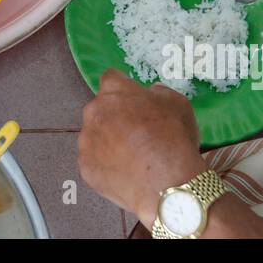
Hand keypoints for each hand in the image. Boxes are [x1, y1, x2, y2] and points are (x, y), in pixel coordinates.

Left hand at [79, 70, 205, 220]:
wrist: (166, 184)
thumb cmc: (173, 138)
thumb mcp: (178, 104)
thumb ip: (158, 93)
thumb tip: (148, 95)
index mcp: (113, 90)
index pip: (111, 78)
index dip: (124, 88)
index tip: (135, 101)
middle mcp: (93, 111)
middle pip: (101, 108)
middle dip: (115, 116)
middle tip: (136, 133)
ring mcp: (86, 140)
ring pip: (95, 135)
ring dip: (108, 141)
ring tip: (131, 158)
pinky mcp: (84, 167)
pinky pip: (94, 161)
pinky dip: (105, 165)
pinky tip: (125, 173)